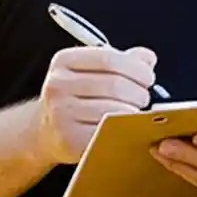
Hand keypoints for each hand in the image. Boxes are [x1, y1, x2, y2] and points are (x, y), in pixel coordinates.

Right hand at [33, 45, 157, 164]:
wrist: (47, 129)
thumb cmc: (75, 97)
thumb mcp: (92, 71)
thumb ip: (121, 61)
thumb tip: (147, 58)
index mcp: (64, 60)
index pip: (108, 58)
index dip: (135, 67)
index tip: (148, 76)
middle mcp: (58, 84)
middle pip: (114, 85)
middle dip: (139, 92)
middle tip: (144, 98)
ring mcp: (61, 113)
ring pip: (113, 110)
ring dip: (133, 112)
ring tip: (134, 112)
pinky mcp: (68, 138)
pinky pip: (106, 132)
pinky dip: (122, 129)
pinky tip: (125, 126)